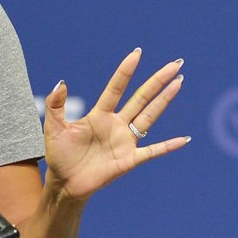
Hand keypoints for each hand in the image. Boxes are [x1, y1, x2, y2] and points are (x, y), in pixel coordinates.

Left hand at [43, 49, 189, 201]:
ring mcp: (125, 141)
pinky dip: (168, 146)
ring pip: (149, 116)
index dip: (125, 72)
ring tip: (179, 82)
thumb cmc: (59, 155)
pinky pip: (153, 151)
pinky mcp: (129, 159)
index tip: (137, 54)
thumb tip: (61, 82)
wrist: (64, 183)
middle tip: (174, 64)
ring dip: (164, 100)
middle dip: (156, 81)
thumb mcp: (53, 128)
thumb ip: (55, 106)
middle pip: (140, 98)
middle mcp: (116, 124)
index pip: (116, 88)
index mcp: (99, 115)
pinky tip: (184, 139)